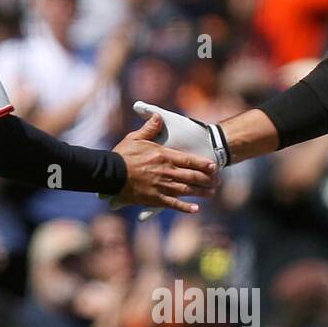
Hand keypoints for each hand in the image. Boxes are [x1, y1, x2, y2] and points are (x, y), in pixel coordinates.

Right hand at [125, 101, 229, 218]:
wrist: (110, 174)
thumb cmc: (122, 155)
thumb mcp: (135, 138)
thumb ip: (149, 128)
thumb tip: (158, 117)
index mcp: (164, 156)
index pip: (189, 160)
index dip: (203, 163)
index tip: (214, 166)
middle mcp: (167, 172)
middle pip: (192, 176)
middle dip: (206, 179)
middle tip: (217, 181)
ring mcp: (162, 186)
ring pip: (187, 190)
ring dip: (201, 192)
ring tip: (211, 193)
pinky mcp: (155, 199)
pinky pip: (173, 204)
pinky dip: (185, 207)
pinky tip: (195, 209)